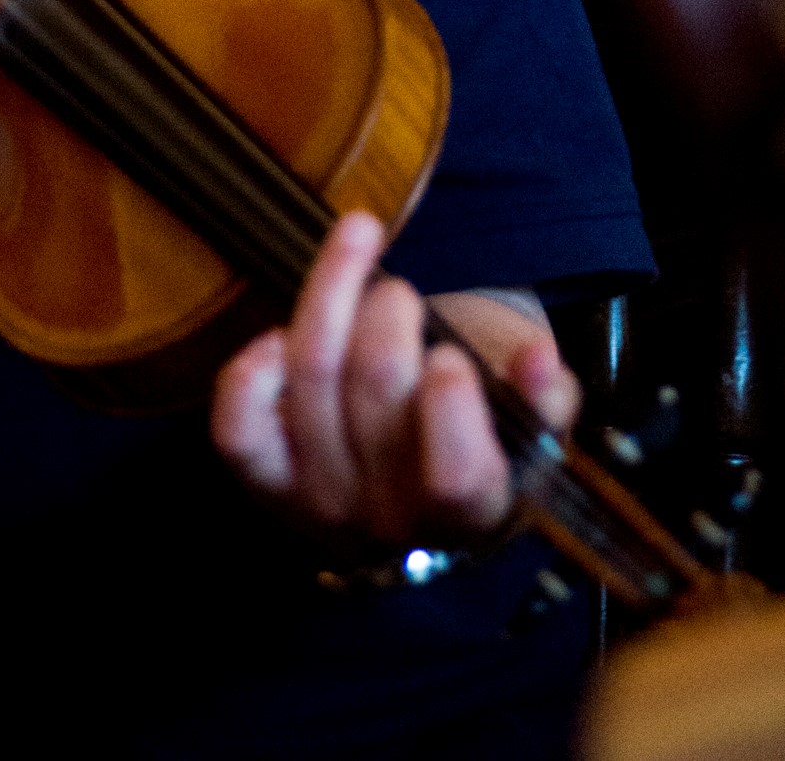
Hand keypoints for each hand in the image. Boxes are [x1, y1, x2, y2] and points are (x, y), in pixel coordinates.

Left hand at [210, 211, 577, 545]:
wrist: (420, 492)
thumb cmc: (480, 438)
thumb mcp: (532, 425)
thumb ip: (544, 395)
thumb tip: (535, 356)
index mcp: (471, 515)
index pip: (458, 477)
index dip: (452, 403)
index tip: (450, 355)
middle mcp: (390, 521)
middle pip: (372, 392)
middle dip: (387, 315)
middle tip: (400, 294)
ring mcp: (320, 503)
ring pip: (309, 381)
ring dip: (329, 298)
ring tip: (353, 263)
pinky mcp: (268, 481)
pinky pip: (240, 427)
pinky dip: (254, 369)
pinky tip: (281, 336)